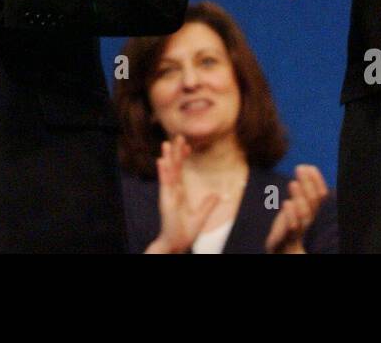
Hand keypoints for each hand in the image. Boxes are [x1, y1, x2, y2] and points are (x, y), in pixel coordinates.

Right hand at [145, 135, 219, 253]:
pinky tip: (161, 161)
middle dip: (175, 152)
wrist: (176, 244)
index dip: (183, 157)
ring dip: (166, 158)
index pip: (181, 170)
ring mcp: (168, 195)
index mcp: (179, 192)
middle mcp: (172, 191)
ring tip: (165, 144)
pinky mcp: (165, 200)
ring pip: (168, 172)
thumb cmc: (185, 231)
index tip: (187, 145)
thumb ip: (209, 204)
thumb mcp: (201, 215)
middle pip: (174, 167)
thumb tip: (219, 194)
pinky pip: (164, 183)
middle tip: (177, 136)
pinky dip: (162, 172)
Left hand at [265, 164, 327, 253]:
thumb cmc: (289, 224)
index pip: (320, 196)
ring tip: (293, 183)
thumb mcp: (296, 205)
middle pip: (313, 202)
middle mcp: (308, 220)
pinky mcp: (287, 238)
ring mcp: (298, 229)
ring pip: (304, 214)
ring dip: (300, 197)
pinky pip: (293, 229)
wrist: (282, 250)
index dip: (317, 181)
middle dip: (308, 184)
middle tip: (300, 168)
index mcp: (311, 211)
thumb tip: (304, 167)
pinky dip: (291, 215)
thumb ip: (300, 190)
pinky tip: (287, 203)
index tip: (310, 166)